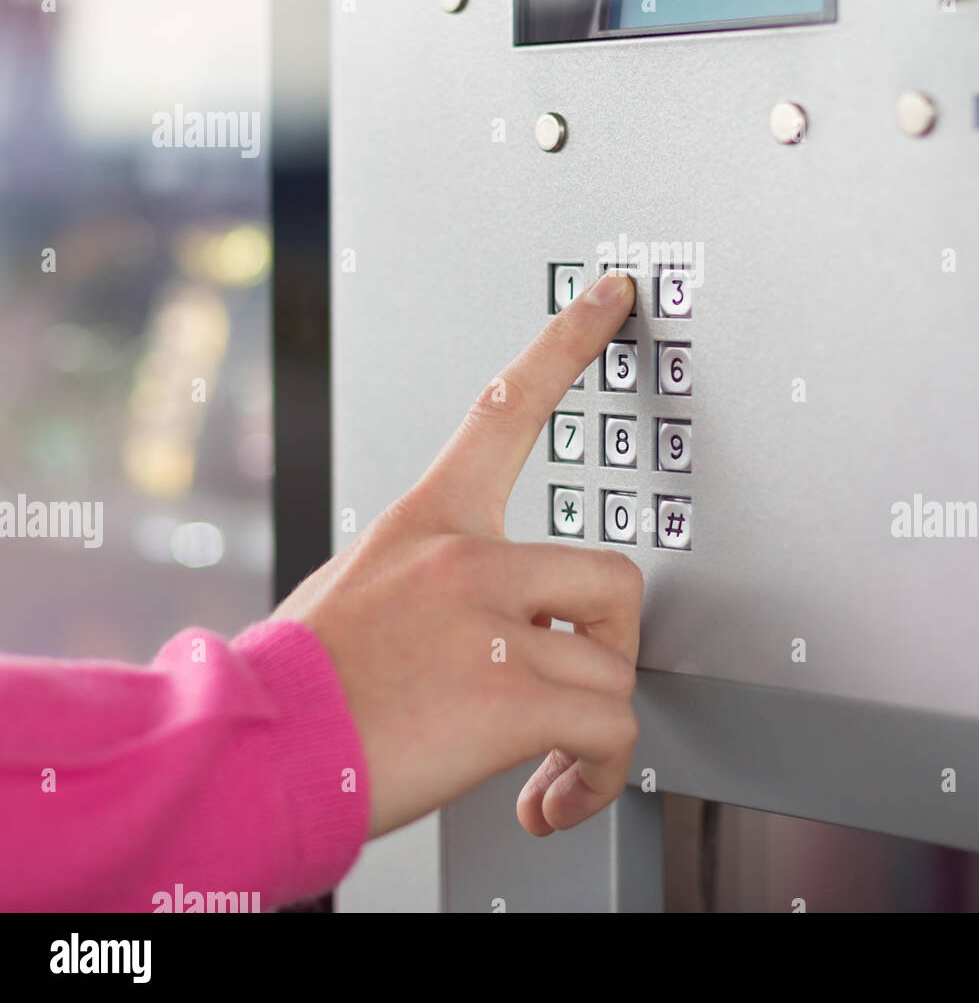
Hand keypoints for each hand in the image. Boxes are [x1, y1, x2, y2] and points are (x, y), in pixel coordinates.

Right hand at [273, 271, 642, 838]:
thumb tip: (505, 618)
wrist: (252, 757)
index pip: (508, 406)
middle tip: (574, 683)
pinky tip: (552, 794)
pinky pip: (610, 731)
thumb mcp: (361, 591)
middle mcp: (465, 558)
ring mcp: (490, 624)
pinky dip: (597, 777)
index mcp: (429, 520)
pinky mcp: (509, 696)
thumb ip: (440, 582)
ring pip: (616, 669)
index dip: (568, 342)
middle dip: (610, 646)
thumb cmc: (302, 683)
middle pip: (615, 578)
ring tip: (547, 758)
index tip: (611, 295)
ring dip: (592, 726)